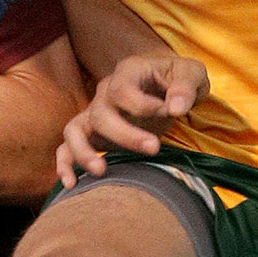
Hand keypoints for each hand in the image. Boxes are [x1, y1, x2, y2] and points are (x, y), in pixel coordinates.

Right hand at [56, 52, 208, 188]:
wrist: (166, 84)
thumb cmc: (178, 79)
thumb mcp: (192, 74)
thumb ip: (186, 87)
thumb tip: (175, 108)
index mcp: (127, 72)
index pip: (122, 89)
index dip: (143, 105)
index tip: (169, 112)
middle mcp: (104, 92)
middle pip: (100, 114)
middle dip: (125, 135)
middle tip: (154, 148)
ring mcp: (95, 113)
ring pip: (74, 131)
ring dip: (84, 152)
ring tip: (100, 171)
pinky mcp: (93, 134)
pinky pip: (67, 147)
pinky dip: (65, 164)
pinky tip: (71, 184)